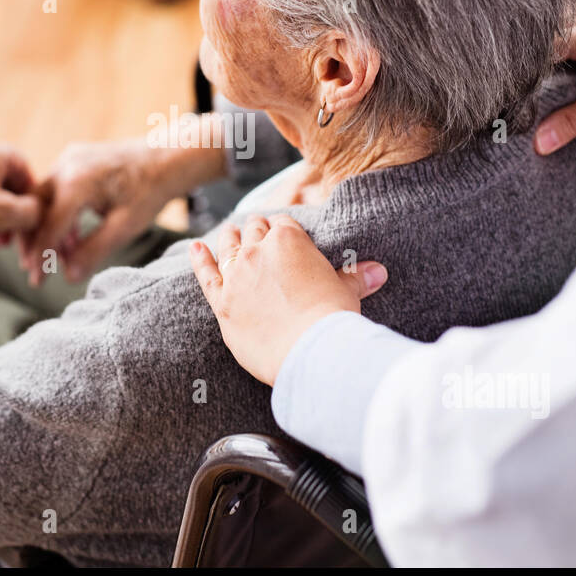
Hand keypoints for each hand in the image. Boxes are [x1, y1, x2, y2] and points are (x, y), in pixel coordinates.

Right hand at [19, 132, 225, 284]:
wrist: (168, 157)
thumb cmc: (150, 191)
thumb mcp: (126, 226)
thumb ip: (95, 250)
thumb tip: (68, 276)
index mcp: (77, 183)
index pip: (49, 227)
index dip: (41, 257)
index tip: (37, 282)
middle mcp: (66, 166)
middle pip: (35, 210)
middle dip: (33, 242)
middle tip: (36, 271)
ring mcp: (68, 159)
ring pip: (42, 199)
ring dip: (45, 228)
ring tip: (58, 257)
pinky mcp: (73, 159)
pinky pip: (54, 189)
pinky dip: (56, 213)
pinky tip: (69, 236)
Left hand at [189, 215, 388, 385]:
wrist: (309, 350)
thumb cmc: (332, 319)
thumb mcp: (346, 292)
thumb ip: (356, 277)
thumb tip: (379, 271)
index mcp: (289, 241)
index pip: (283, 225)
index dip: (284, 230)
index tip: (285, 234)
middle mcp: (258, 251)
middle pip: (254, 231)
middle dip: (257, 229)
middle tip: (258, 231)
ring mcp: (236, 275)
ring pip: (229, 246)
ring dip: (231, 238)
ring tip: (230, 232)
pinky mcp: (221, 302)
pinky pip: (205, 274)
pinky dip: (199, 259)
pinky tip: (196, 249)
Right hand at [535, 8, 575, 154]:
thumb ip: (575, 121)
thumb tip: (539, 141)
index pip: (540, 49)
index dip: (523, 73)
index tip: (511, 97)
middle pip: (551, 34)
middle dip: (535, 59)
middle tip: (521, 90)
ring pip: (570, 26)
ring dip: (556, 48)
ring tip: (544, 78)